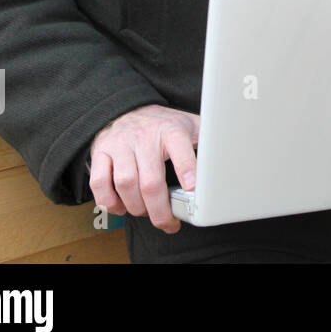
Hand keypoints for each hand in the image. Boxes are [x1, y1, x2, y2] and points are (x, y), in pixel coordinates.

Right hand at [89, 104, 198, 233]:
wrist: (128, 109)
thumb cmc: (164, 124)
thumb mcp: (190, 125)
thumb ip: (208, 140)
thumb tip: (231, 154)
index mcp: (171, 130)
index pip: (180, 149)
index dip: (187, 169)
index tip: (193, 188)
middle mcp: (144, 137)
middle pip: (150, 180)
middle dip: (159, 209)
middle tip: (168, 222)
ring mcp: (120, 145)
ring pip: (125, 183)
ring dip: (136, 206)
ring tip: (147, 213)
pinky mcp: (101, 152)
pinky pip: (99, 182)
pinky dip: (109, 201)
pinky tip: (122, 207)